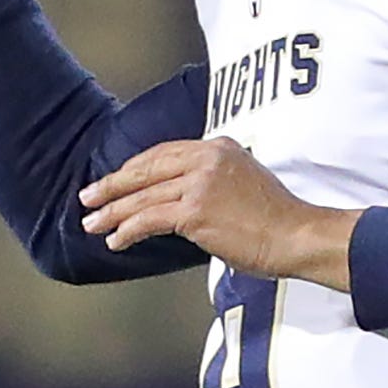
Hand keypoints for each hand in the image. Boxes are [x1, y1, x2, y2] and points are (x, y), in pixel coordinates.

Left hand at [81, 136, 357, 288]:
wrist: (299, 236)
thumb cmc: (280, 221)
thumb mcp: (247, 183)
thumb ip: (217, 181)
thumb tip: (189, 201)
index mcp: (219, 147)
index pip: (164, 153)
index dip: (135, 168)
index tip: (118, 180)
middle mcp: (206, 159)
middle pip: (146, 169)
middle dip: (113, 185)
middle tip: (89, 197)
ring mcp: (200, 184)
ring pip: (142, 196)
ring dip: (112, 212)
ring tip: (92, 224)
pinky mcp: (195, 212)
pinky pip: (149, 220)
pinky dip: (128, 230)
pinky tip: (116, 240)